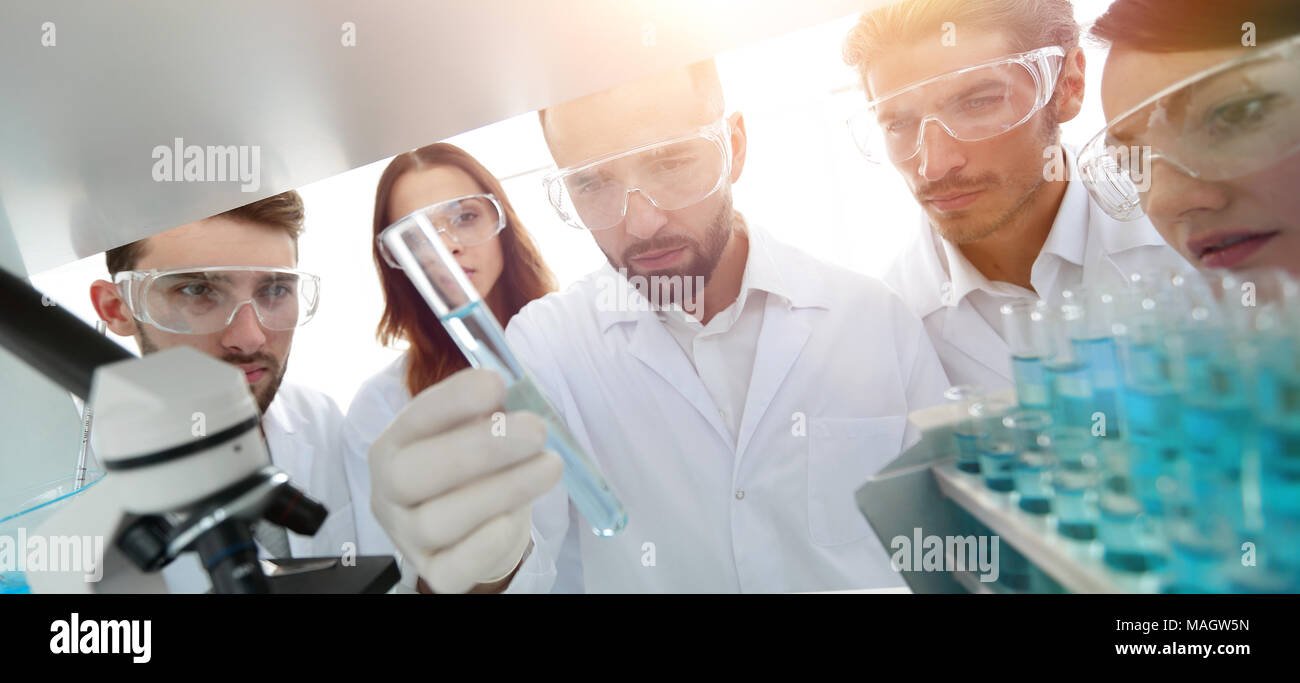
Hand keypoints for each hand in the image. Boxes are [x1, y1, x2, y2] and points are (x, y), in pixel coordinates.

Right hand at [368, 368, 562, 592]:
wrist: (476, 523)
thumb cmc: (475, 466)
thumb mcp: (476, 431)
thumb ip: (487, 414)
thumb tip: (511, 400)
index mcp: (395, 444)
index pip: (413, 419)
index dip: (453, 401)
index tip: (497, 383)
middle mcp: (389, 492)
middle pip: (414, 474)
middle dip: (478, 449)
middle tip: (535, 430)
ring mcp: (407, 537)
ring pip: (438, 521)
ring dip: (501, 491)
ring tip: (550, 466)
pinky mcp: (435, 574)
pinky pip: (452, 569)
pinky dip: (484, 545)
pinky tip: (513, 520)